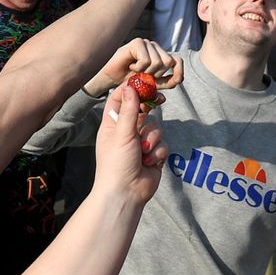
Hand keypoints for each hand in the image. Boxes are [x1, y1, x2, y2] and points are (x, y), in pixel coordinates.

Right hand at [84, 37, 184, 96]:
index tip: (170, 81)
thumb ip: (167, 83)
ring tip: (136, 71)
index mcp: (161, 56)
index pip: (178, 61)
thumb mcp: (153, 85)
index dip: (178, 72)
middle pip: (168, 62)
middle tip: (143, 76)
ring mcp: (147, 43)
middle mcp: (156, 47)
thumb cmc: (131, 81)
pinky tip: (131, 66)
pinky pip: (146, 60)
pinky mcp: (137, 42)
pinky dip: (138, 68)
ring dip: (145, 72)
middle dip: (156, 75)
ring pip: (157, 62)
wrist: (112, 79)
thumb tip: (178, 80)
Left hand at [92, 83, 166, 206]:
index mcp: (112, 125)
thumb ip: (130, 110)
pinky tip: (150, 163)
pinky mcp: (153, 154)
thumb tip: (131, 87)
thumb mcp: (122, 134)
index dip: (131, 90)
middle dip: (150, 111)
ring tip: (143, 153)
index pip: (120, 100)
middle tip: (161, 99)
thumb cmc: (116, 163)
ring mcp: (140, 143)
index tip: (144, 81)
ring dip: (152, 140)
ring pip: (156, 128)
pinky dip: (158, 152)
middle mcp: (126, 132)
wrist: (126, 193)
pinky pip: (162, 144)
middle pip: (142, 112)